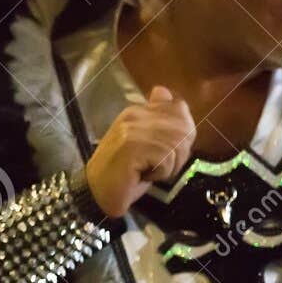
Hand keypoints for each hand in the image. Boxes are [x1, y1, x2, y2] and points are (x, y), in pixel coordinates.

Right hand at [85, 86, 195, 217]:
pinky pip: (167, 160)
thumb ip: (157, 118)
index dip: (180, 134)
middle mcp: (133, 115)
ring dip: (168, 166)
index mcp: (136, 111)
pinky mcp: (132, 147)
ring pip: (177, 146)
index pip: (179, 109)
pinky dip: (160, 174)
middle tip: (154, 164)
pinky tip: (142, 176)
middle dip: (177, 152)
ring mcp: (131, 129)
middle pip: (183, 129)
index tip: (161, 149)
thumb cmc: (123, 171)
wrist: (98, 192)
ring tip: (147, 170)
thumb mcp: (143, 141)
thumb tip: (163, 90)